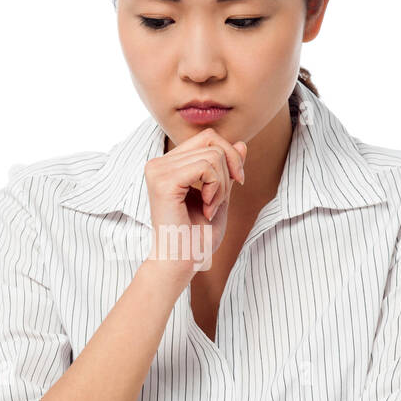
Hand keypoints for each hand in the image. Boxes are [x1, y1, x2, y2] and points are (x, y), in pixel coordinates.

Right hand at [144, 129, 247, 273]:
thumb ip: (227, 170)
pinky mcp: (164, 181)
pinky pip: (207, 166)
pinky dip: (216, 188)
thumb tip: (241, 143)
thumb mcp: (220, 196)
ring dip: (221, 185)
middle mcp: (158, 164)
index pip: (207, 137)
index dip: (230, 155)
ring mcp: (158, 171)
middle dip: (228, 170)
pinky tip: (206, 208)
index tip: (237, 181)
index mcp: (168, 165)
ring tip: (209, 208)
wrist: (181, 262)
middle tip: (218, 201)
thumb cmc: (197, 237)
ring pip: (212, 154)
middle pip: (211, 141)